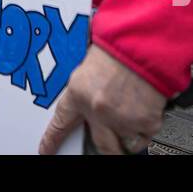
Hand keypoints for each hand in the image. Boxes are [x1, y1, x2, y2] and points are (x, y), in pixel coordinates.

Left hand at [38, 45, 165, 154]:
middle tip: (108, 136)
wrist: (146, 42)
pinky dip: (146, 127)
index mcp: (78, 91)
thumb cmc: (120, 43)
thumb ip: (87, 81)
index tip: (46, 150)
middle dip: (104, 144)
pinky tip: (146, 107)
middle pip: (99, 144)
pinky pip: (144, 136)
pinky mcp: (144, 123)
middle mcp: (97, 109)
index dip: (52, 139)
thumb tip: (85, 89)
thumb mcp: (91, 58)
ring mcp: (121, 119)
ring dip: (127, 132)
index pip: (60, 123)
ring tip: (132, 111)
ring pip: (124, 142)